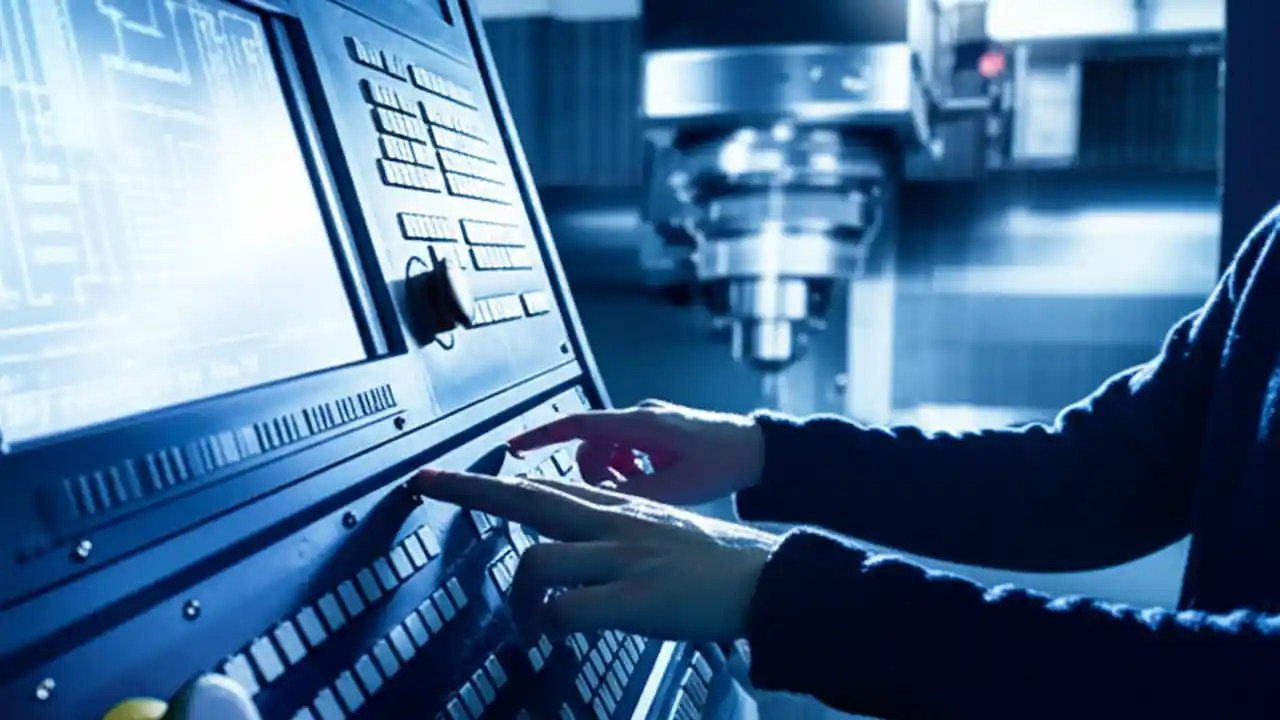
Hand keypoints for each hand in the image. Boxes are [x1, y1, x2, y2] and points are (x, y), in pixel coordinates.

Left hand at [412, 469, 778, 642]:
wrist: (766, 578)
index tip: (452, 476)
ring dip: (517, 598)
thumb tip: (570, 538)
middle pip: (528, 497)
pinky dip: (549, 624)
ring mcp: (624, 559)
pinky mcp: (637, 599)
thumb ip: (612, 529)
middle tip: (428, 484)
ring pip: (538, 560)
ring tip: (524, 626)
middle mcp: (615, 523)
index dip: (494, 481)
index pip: (544, 485)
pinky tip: (552, 635)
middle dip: (472, 491)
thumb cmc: (713, 562)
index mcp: (619, 507)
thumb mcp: (658, 528)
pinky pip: (569, 609)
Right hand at [508, 399, 764, 504]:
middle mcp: (641, 417)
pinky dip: (629, 469)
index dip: (541, 437)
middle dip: (594, 472)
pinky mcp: (660, 432)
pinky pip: (627, 450)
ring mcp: (650, 422)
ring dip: (613, 473)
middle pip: (591, 445)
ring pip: (608, 450)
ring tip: (643, 491)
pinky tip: (654, 484)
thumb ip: (631, 497)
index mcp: (640, 424)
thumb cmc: (725, 462)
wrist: (762, 451)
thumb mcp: (676, 488)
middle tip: (617, 496)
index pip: (576, 425)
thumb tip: (596, 506)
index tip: (513, 447)